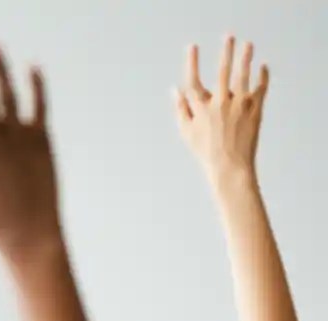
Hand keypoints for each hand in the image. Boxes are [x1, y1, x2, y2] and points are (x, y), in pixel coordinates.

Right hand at [176, 37, 268, 177]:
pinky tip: (262, 66)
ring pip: (243, 76)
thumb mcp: (186, 131)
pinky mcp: (254, 111)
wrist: (230, 166)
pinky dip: (262, 76)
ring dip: (246, 58)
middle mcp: (220, 105)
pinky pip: (260, 88)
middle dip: (226, 52)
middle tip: (228, 37)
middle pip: (223, 72)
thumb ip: (180, 108)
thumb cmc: (205, 151)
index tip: (193, 47)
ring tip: (248, 44)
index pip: (194, 81)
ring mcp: (239, 106)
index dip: (192, 62)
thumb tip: (173, 90)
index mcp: (201, 109)